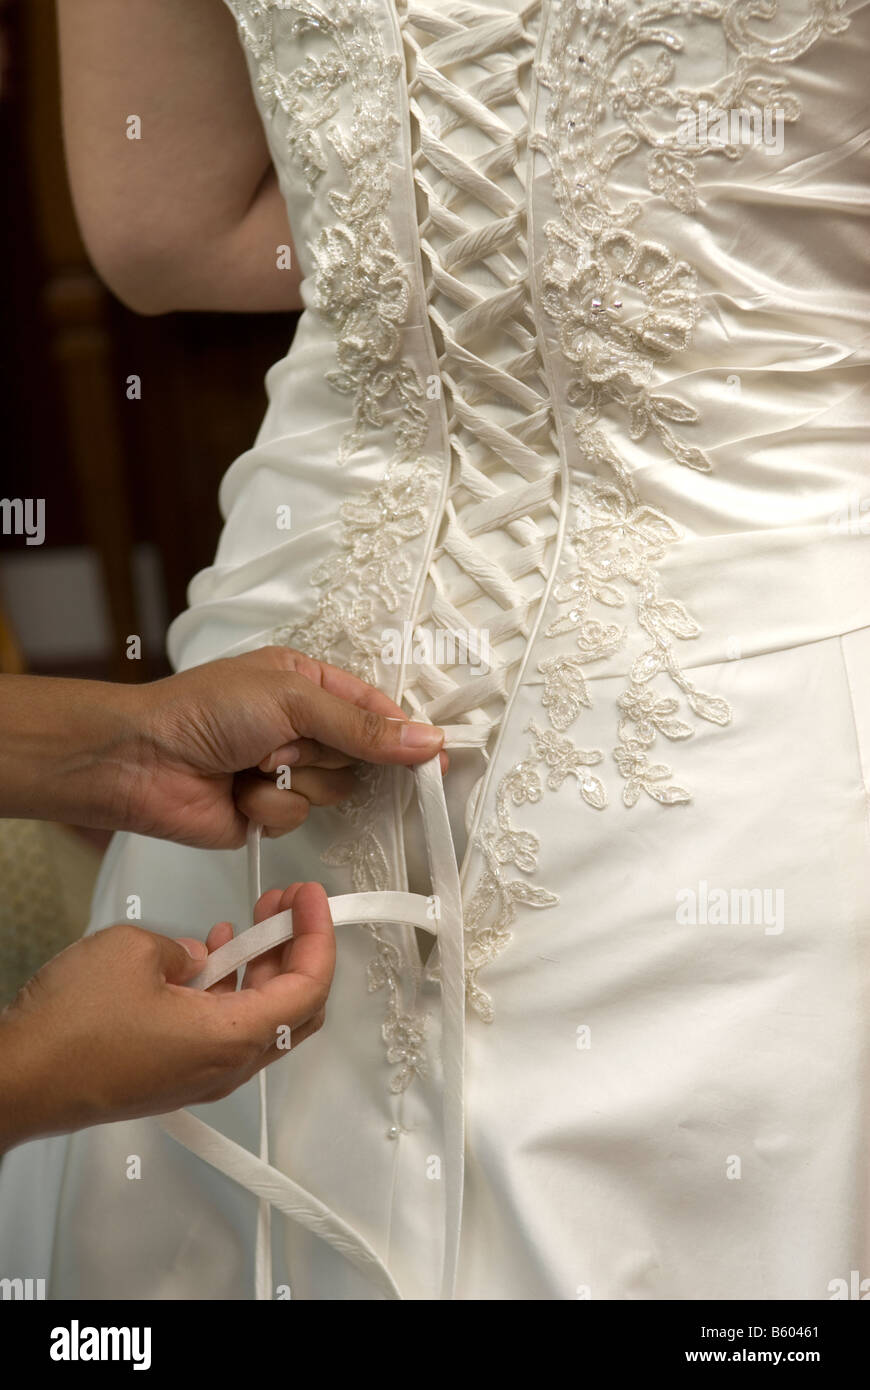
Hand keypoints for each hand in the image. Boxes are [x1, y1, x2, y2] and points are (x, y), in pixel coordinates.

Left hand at [0, 646, 445, 847]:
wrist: (142, 760)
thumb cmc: (205, 710)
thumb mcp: (292, 701)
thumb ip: (361, 727)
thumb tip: (427, 740)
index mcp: (308, 683)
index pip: (374, 711)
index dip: (402, 735)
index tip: (431, 757)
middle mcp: (300, 726)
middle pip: (358, 756)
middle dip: (323, 754)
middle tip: (281, 744)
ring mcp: (285, 771)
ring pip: (332, 791)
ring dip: (293, 782)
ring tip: (252, 765)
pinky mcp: (267, 811)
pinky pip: (298, 818)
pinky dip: (268, 808)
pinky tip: (237, 793)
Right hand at [0, 881, 334, 1152]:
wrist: (17, 1082)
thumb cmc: (72, 1027)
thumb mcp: (134, 951)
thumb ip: (183, 948)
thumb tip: (196, 959)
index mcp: (230, 1038)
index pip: (309, 989)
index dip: (318, 937)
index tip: (311, 898)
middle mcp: (226, 1067)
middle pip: (296, 1009)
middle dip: (299, 950)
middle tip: (289, 905)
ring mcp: (200, 1076)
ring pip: (261, 1019)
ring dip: (265, 967)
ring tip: (251, 920)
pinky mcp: (174, 1076)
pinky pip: (224, 1030)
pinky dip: (232, 989)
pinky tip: (211, 953)